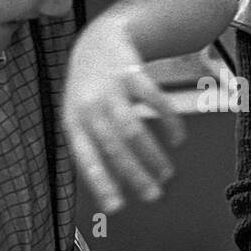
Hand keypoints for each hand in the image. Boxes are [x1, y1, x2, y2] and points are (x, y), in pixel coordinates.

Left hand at [64, 18, 184, 212]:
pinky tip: (177, 138)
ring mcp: (111, 88)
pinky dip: (168, 122)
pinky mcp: (132, 72)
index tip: (116, 208)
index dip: (101, 183)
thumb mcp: (81, 117)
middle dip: (135, 175)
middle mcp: (90, 106)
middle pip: (114, 147)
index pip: (87, 158)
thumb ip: (94, 148)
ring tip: (167, 174)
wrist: (96, 42)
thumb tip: (114, 190)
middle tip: (153, 197)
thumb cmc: (90, 92)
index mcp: (73, 122)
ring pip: (134, 128)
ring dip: (152, 155)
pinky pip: (154, 100)